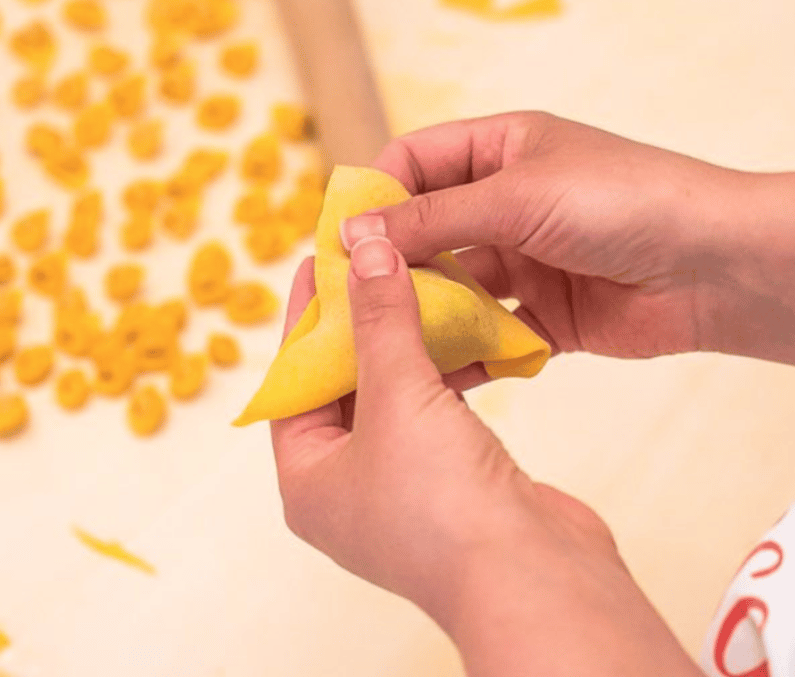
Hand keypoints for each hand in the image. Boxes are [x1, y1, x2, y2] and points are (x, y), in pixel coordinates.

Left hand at [271, 244, 700, 676]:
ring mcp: (403, 486)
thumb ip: (381, 322)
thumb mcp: (397, 397)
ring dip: (400, 341)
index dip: (305, 319)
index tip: (319, 263)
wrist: (535, 578)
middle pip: (341, 385)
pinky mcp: (452, 479)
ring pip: (391, 394)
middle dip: (354, 324)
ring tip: (406, 279)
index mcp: (308, 480)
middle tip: (364, 263)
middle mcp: (348, 487)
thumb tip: (367, 250)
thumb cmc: (441, 504)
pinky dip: (438, 368)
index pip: (293, 381)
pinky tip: (449, 326)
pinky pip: (433, 407)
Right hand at [340, 110, 794, 364]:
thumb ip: (432, 218)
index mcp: (501, 149)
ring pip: (454, 284)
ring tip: (384, 338)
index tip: (341, 234)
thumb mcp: (516, 196)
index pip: (415, 161)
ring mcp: (526, 258)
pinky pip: (491, 330)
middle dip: (391, 260)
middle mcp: (507, 202)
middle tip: (350, 297)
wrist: (715, 266)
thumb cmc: (622, 201)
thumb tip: (354, 230)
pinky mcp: (545, 312)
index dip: (376, 193)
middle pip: (427, 228)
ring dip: (424, 308)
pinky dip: (465, 348)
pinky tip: (435, 368)